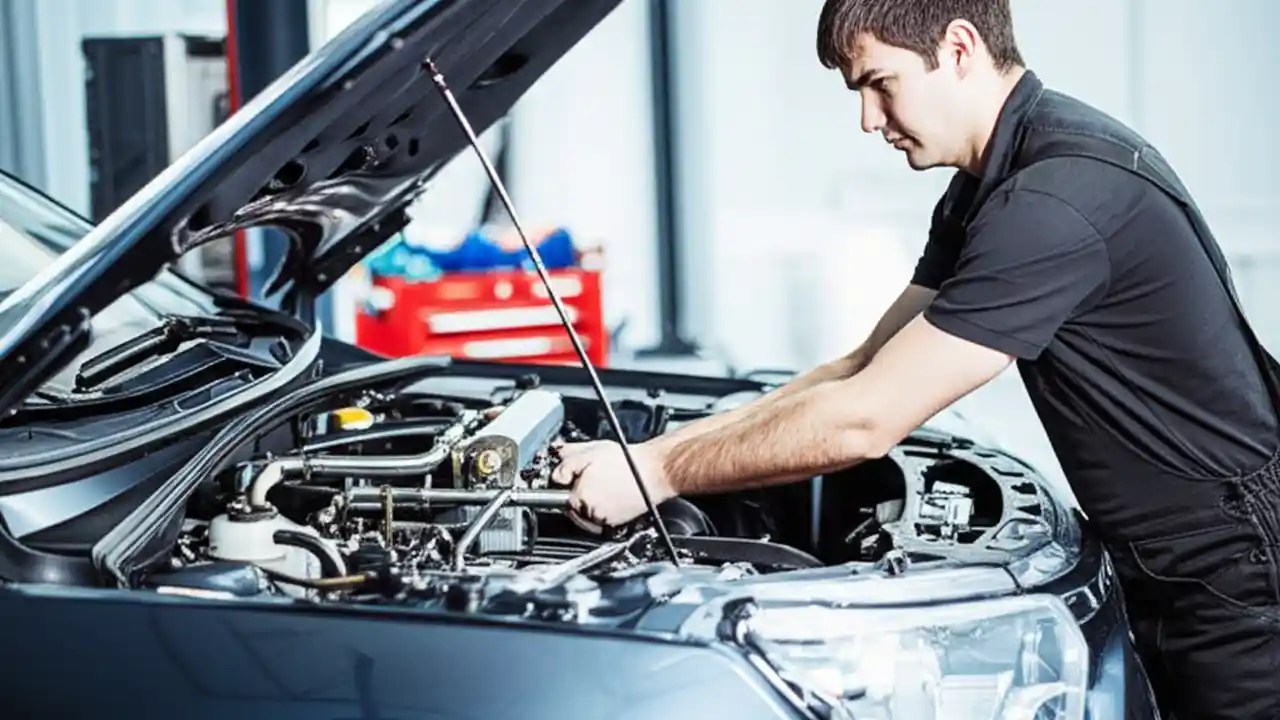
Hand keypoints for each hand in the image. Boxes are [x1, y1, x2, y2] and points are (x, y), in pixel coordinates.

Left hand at [550, 440, 674, 533]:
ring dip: (590, 502)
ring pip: (587, 514)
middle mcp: (591, 513)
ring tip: (604, 485)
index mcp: (581, 496)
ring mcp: (605, 521)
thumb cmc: (628, 461)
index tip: (572, 478)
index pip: (559, 497)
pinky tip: (612, 493)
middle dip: (577, 493)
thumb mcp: (591, 451)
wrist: (655, 471)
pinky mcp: (617, 524)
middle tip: (590, 477)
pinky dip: (603, 509)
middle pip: (573, 507)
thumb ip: (566, 463)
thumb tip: (556, 474)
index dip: (566, 485)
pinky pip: (601, 519)